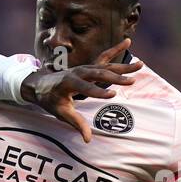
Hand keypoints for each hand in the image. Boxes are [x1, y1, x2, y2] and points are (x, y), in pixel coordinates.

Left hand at [19, 39, 141, 141]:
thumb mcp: (60, 112)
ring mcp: (84, 67)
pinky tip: (128, 41)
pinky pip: (104, 57)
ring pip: (105, 65)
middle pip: (99, 73)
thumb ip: (76, 123)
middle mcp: (78, 71)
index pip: (85, 88)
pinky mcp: (89, 66)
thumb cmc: (50, 99)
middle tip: (131, 82)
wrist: (40, 84)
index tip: (112, 95)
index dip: (98, 92)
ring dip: (123, 66)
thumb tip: (88, 139)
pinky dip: (116, 50)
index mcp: (68, 82)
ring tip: (140, 64)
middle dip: (116, 77)